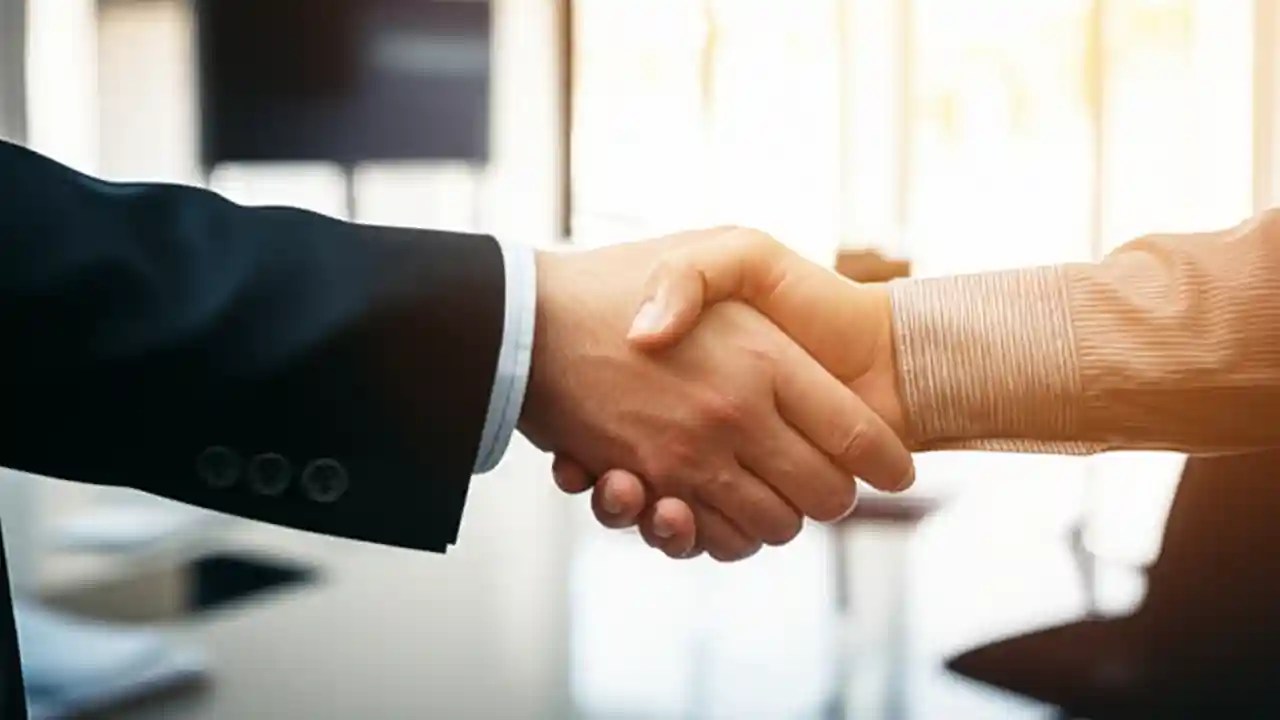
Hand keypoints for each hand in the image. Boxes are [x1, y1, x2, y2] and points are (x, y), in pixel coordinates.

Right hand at [519, 239, 911, 560]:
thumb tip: (721, 340)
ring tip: (768, 490)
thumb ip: (734, 277)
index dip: (885, 461)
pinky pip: (707, 539)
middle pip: (825, 497)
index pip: (858, 437)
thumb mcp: (707, 241)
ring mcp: (689, 456)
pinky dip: (715, 535)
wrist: (533, 320)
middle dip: (836, 496)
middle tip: (828, 478)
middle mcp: (734, 414)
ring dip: (778, 522)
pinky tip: (704, 503)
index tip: (897, 470)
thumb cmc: (627, 269)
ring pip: (772, 529)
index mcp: (765, 358)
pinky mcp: (648, 485)